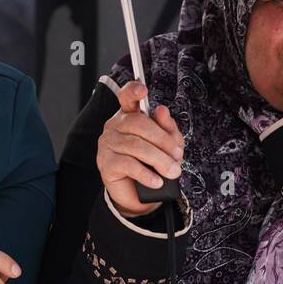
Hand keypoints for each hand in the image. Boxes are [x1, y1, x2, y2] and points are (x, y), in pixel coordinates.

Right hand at [97, 81, 184, 217]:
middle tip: (177, 155)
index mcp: (129, 115)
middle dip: (162, 140)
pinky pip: (128, 165)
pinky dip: (146, 174)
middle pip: (138, 123)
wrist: (140, 194)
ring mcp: (107, 144)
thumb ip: (168, 128)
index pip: (127, 97)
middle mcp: (115, 126)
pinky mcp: (106, 163)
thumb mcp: (168, 145)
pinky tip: (156, 181)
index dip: (133, 90)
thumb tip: (162, 111)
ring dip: (159, 160)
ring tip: (172, 171)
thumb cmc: (153, 164)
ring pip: (135, 146)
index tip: (143, 89)